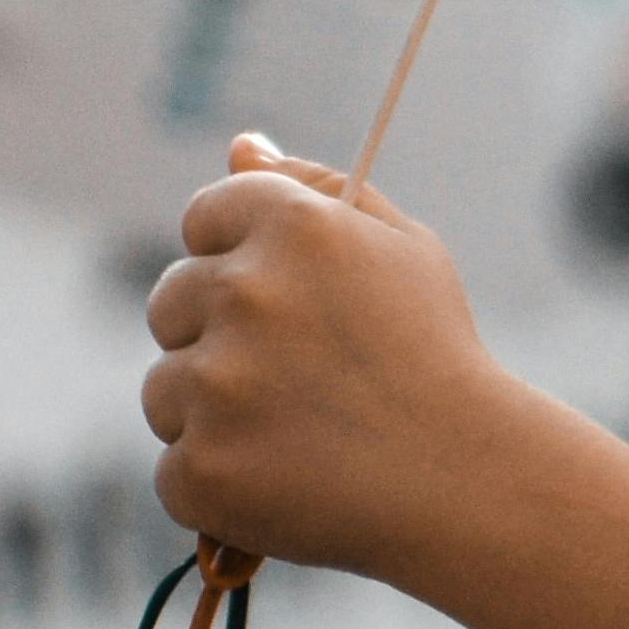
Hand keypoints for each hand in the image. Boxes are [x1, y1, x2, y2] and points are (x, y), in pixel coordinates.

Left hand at [141, 135, 494, 576]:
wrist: (465, 480)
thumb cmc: (434, 354)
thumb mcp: (400, 247)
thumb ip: (314, 186)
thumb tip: (242, 145)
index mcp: (291, 224)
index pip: (203, 216)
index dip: (238, 259)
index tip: (279, 302)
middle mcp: (244, 292)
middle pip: (168, 302)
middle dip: (214, 334)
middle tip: (295, 376)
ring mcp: (216, 385)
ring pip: (164, 390)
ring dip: (209, 412)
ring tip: (295, 433)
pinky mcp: (201, 469)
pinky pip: (176, 469)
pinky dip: (217, 483)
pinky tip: (283, 481)